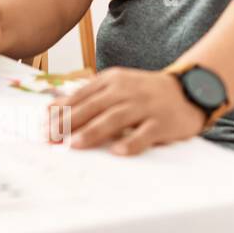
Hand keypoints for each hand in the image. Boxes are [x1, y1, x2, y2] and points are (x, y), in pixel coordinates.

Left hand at [48, 68, 207, 154]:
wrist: (191, 89)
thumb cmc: (146, 92)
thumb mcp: (118, 86)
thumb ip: (91, 96)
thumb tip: (57, 109)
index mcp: (112, 80)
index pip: (81, 96)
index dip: (60, 110)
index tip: (42, 123)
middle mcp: (126, 91)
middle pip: (93, 107)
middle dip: (68, 122)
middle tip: (50, 137)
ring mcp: (145, 106)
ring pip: (114, 118)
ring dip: (92, 132)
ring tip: (74, 145)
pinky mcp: (162, 122)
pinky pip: (144, 133)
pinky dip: (131, 143)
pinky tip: (117, 152)